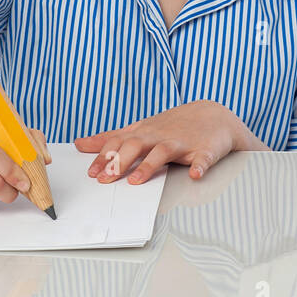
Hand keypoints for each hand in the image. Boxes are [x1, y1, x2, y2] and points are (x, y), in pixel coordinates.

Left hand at [74, 100, 259, 184]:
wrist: (215, 116)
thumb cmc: (173, 126)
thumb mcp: (140, 129)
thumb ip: (112, 138)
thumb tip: (81, 144)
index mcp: (144, 133)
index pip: (120, 142)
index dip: (105, 157)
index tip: (92, 173)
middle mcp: (160, 136)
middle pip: (136, 145)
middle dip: (120, 161)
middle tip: (106, 179)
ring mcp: (182, 143)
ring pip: (164, 152)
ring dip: (150, 166)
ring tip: (137, 180)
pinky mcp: (205, 150)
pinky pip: (203, 159)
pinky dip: (200, 166)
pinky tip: (195, 174)